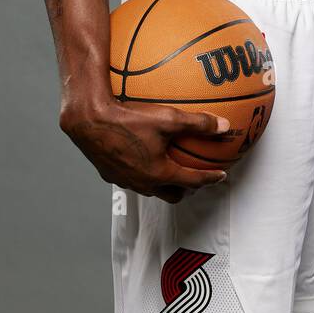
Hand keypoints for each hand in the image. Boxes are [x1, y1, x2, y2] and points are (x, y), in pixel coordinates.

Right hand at [60, 96, 229, 203]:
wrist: (89, 121)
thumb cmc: (128, 118)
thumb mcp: (168, 117)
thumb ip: (199, 123)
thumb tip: (225, 125)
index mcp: (160, 174)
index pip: (193, 181)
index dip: (210, 178)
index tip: (221, 175)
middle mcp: (143, 183)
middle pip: (173, 194)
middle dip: (188, 188)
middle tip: (196, 176)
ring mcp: (126, 181)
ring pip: (151, 189)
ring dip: (165, 183)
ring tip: (171, 169)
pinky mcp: (110, 174)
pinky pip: (133, 179)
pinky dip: (144, 173)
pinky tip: (142, 156)